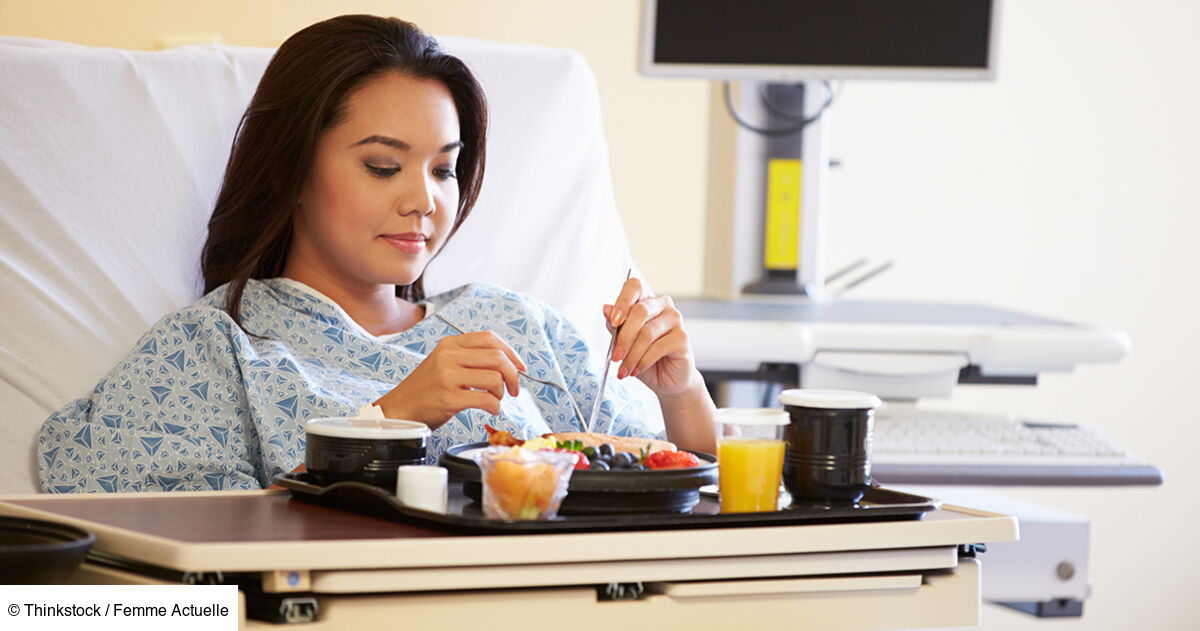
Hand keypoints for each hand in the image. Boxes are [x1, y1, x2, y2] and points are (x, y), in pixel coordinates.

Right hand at [374, 331, 526, 428]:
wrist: (400, 408)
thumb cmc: (427, 389)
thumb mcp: (445, 362)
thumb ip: (470, 357)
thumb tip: (508, 363)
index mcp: (450, 344)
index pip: (490, 338)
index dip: (511, 352)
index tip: (520, 367)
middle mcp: (448, 356)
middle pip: (497, 358)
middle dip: (513, 375)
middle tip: (514, 389)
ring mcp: (447, 377)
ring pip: (494, 378)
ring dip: (502, 393)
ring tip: (495, 399)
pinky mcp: (448, 398)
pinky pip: (485, 400)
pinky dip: (495, 407)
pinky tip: (491, 409)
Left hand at [603, 276, 699, 396]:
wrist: (666, 379)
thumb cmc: (645, 358)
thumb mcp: (624, 342)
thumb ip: (615, 326)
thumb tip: (606, 309)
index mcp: (646, 300)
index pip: (634, 287)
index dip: (622, 301)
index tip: (613, 321)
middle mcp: (663, 305)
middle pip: (640, 311)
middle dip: (623, 337)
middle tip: (615, 356)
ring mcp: (675, 320)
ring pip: (647, 333)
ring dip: (631, 355)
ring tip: (624, 369)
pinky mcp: (683, 338)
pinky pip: (658, 347)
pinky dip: (643, 361)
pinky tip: (636, 369)